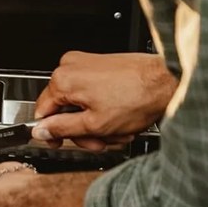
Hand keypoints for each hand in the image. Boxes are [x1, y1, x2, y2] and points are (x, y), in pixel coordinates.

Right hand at [32, 51, 177, 150]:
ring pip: (80, 104)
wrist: (167, 81)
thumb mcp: (94, 124)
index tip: (59, 142)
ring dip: (96, 122)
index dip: (52, 132)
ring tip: (116, 129)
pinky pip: (91, 93)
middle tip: (99, 140)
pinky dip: (103, 109)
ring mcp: (86, 64)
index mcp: (63, 80)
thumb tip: (40, 131)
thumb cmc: (138, 97)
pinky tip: (119, 117)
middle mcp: (70, 67)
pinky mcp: (100, 65)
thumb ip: (62, 129)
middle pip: (63, 109)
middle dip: (82, 130)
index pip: (42, 112)